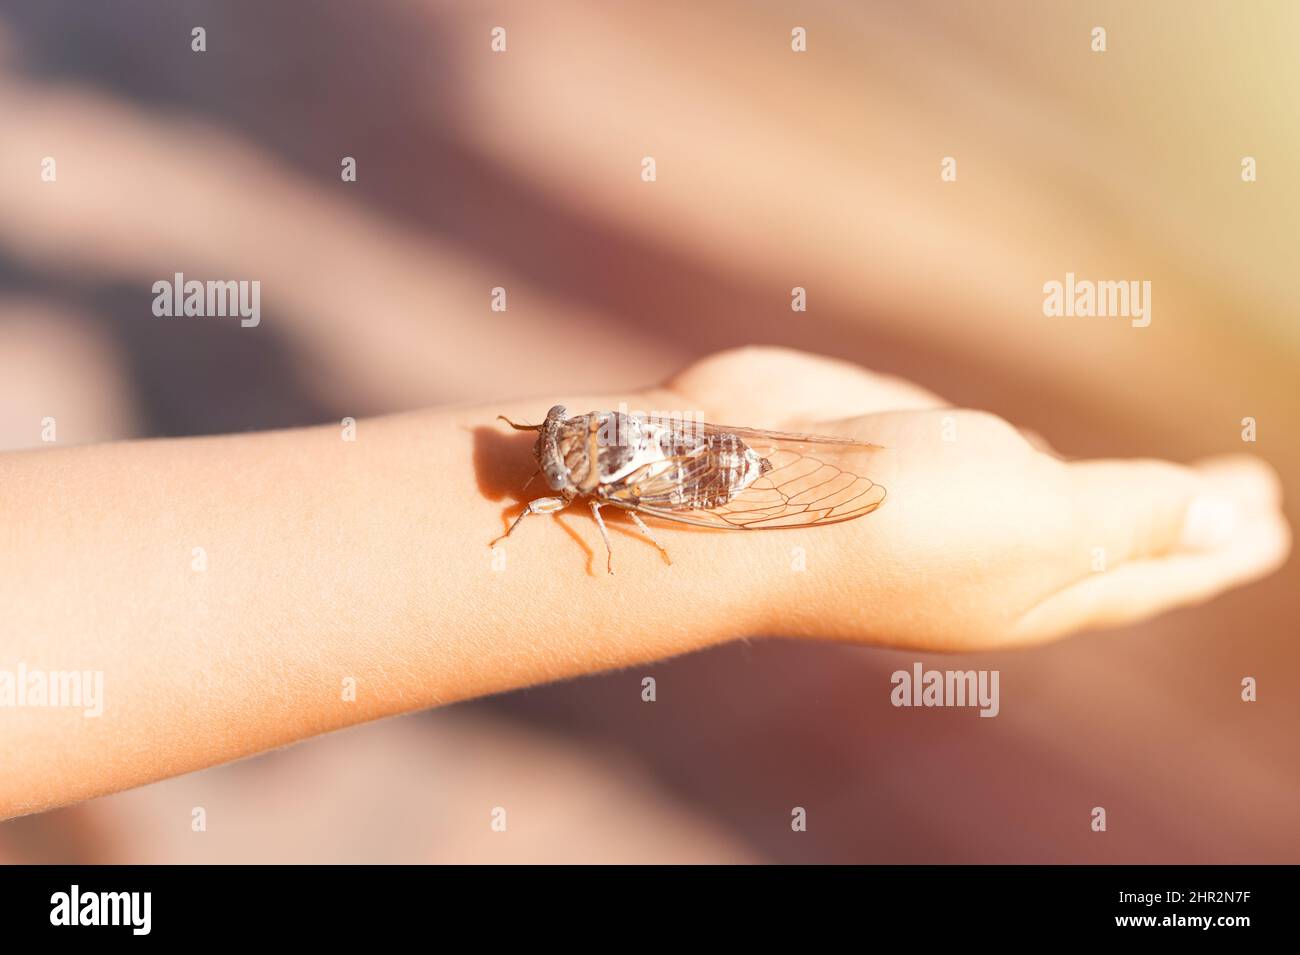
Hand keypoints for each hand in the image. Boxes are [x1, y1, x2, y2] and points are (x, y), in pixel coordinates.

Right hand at [645, 346, 1288, 648]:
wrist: (745, 488)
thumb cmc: (898, 516)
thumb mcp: (1046, 519)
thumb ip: (1139, 515)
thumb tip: (1230, 525)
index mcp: (1041, 586)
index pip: (1155, 568)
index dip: (1218, 549)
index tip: (1274, 522)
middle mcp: (993, 549)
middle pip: (1110, 533)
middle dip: (1180, 519)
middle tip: (1245, 493)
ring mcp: (938, 496)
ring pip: (1044, 490)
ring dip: (1104, 487)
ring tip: (1152, 481)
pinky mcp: (893, 442)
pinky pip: (979, 440)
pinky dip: (1020, 444)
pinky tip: (1027, 443)